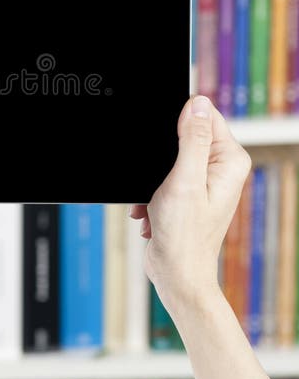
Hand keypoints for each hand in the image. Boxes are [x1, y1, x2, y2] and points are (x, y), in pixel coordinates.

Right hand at [131, 94, 251, 314]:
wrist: (176, 275)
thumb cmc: (183, 234)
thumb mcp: (185, 179)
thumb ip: (193, 139)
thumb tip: (198, 103)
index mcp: (229, 160)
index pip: (205, 117)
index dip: (179, 124)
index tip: (166, 148)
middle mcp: (222, 168)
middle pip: (184, 136)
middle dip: (162, 156)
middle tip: (160, 180)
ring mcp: (206, 181)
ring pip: (169, 157)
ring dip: (153, 177)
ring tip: (154, 201)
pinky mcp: (190, 193)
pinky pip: (163, 176)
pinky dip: (151, 191)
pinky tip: (150, 210)